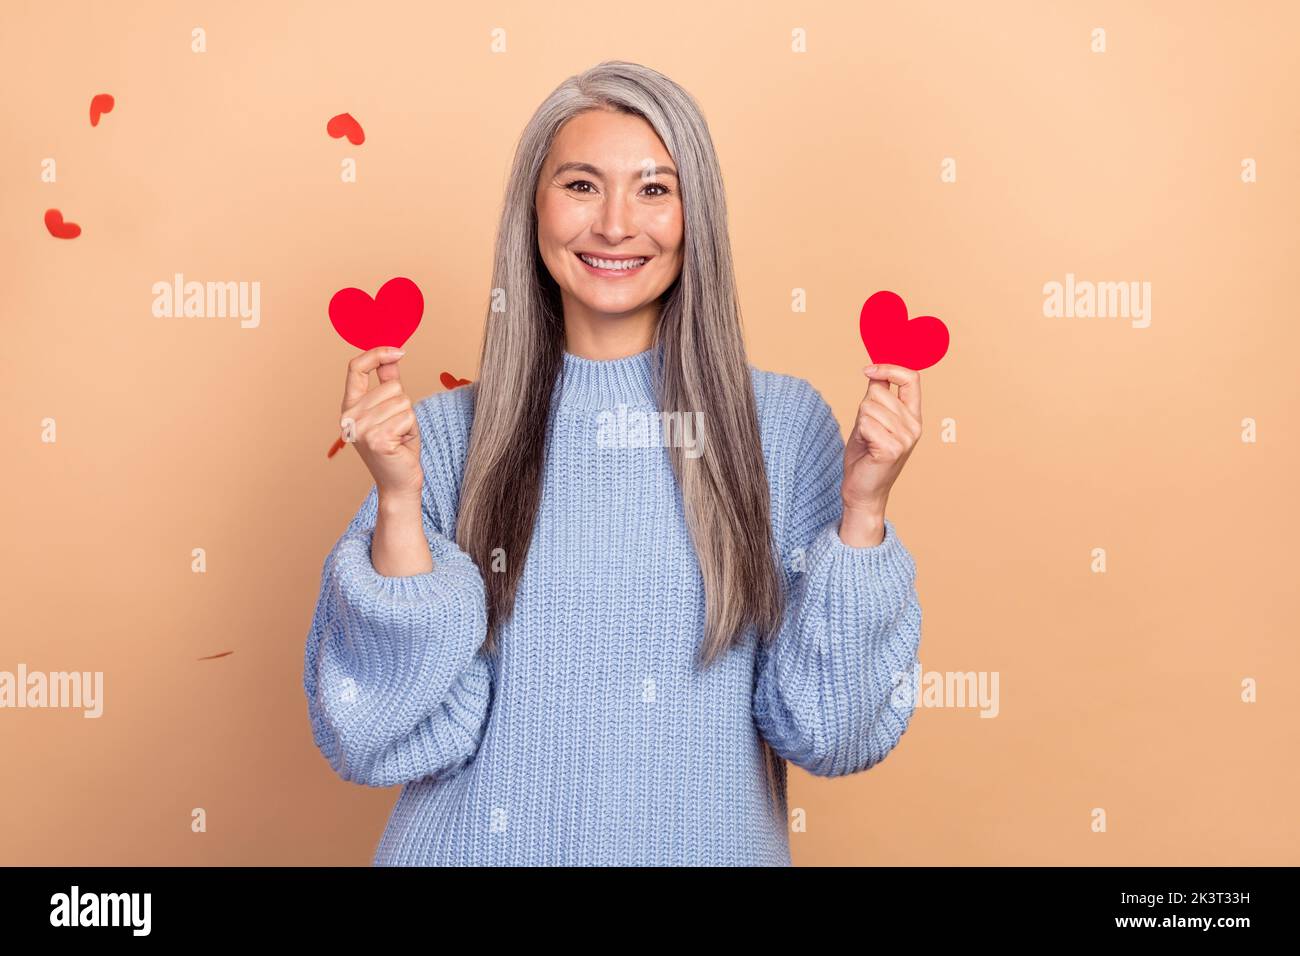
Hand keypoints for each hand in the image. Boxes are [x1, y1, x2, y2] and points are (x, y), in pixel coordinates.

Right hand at [340, 346, 422, 501]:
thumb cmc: (397, 447)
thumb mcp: (391, 410)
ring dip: (408, 419)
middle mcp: (349, 417)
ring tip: (399, 437)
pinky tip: (401, 444)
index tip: (399, 351)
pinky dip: (411, 429)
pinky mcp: (376, 439)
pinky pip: (407, 417)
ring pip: (402, 401)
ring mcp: (360, 428)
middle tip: (397, 428)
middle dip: (403, 405)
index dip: (377, 354)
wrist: (399, 483)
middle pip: (391, 386)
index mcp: (349, 406)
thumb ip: (388, 383)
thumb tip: (393, 356)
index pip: (356, 368)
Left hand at [840, 363, 921, 542]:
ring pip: (869, 407)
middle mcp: (914, 425)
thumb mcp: (872, 420)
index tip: (868, 369)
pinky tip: (866, 449)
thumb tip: (875, 369)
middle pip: (879, 393)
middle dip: (864, 408)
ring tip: (867, 441)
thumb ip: (878, 396)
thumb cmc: (865, 456)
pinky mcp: (892, 448)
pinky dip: (859, 434)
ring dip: (860, 423)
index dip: (889, 367)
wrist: (862, 491)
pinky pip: (865, 423)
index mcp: (913, 416)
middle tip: (866, 431)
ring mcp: (905, 438)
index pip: (911, 378)